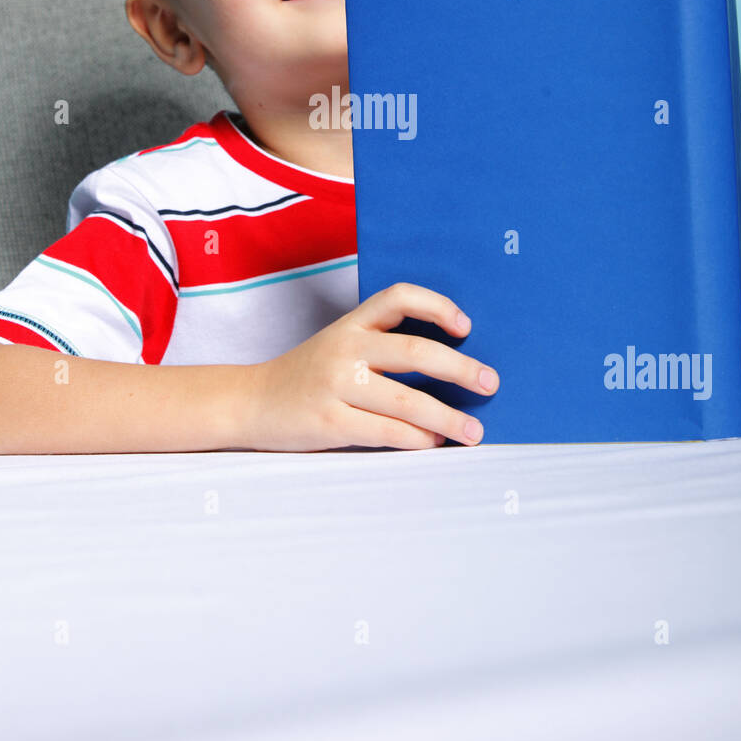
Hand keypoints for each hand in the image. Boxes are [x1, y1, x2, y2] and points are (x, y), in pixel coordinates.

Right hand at [243, 282, 498, 451]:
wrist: (250, 402)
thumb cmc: (308, 376)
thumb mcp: (340, 346)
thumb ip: (382, 348)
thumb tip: (452, 369)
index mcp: (351, 323)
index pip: (398, 297)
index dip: (436, 306)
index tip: (466, 326)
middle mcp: (344, 347)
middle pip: (414, 351)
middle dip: (460, 368)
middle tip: (489, 382)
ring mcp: (335, 385)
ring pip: (405, 400)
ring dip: (447, 417)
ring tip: (473, 431)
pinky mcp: (329, 421)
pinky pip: (385, 431)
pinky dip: (416, 439)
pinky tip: (432, 443)